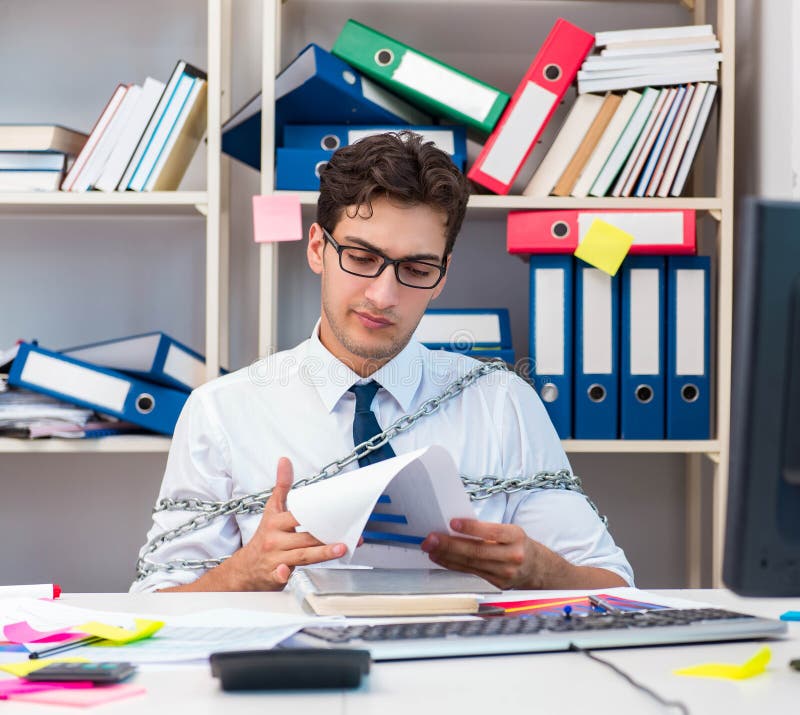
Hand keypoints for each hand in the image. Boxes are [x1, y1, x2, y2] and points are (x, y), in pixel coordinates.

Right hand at [225, 457, 346, 590]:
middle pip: (305, 536)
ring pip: (302, 555)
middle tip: (346, 532)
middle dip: (327, 535)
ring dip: (322, 553)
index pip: (299, 516)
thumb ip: (281, 487)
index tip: (333, 511)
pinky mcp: (274, 575)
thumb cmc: (265, 537)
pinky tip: (287, 572)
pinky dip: (282, 574)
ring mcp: (275, 557)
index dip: (316, 514)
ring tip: (341, 548)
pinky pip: (279, 575)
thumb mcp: (272, 510)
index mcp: (276, 522)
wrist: (246, 567)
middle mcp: (276, 539)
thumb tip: (284, 461)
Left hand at [421, 519, 540, 589]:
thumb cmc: (517, 544)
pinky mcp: (496, 584)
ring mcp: (505, 573)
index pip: (492, 532)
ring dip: (446, 556)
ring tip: (430, 548)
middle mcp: (512, 556)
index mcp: (516, 537)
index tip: (453, 522)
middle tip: (431, 539)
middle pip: (477, 551)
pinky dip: (452, 565)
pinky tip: (440, 558)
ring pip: (471, 563)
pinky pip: (470, 572)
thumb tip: (455, 526)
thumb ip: (487, 530)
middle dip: (450, 545)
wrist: (537, 567)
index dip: (471, 528)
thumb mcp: (510, 530)